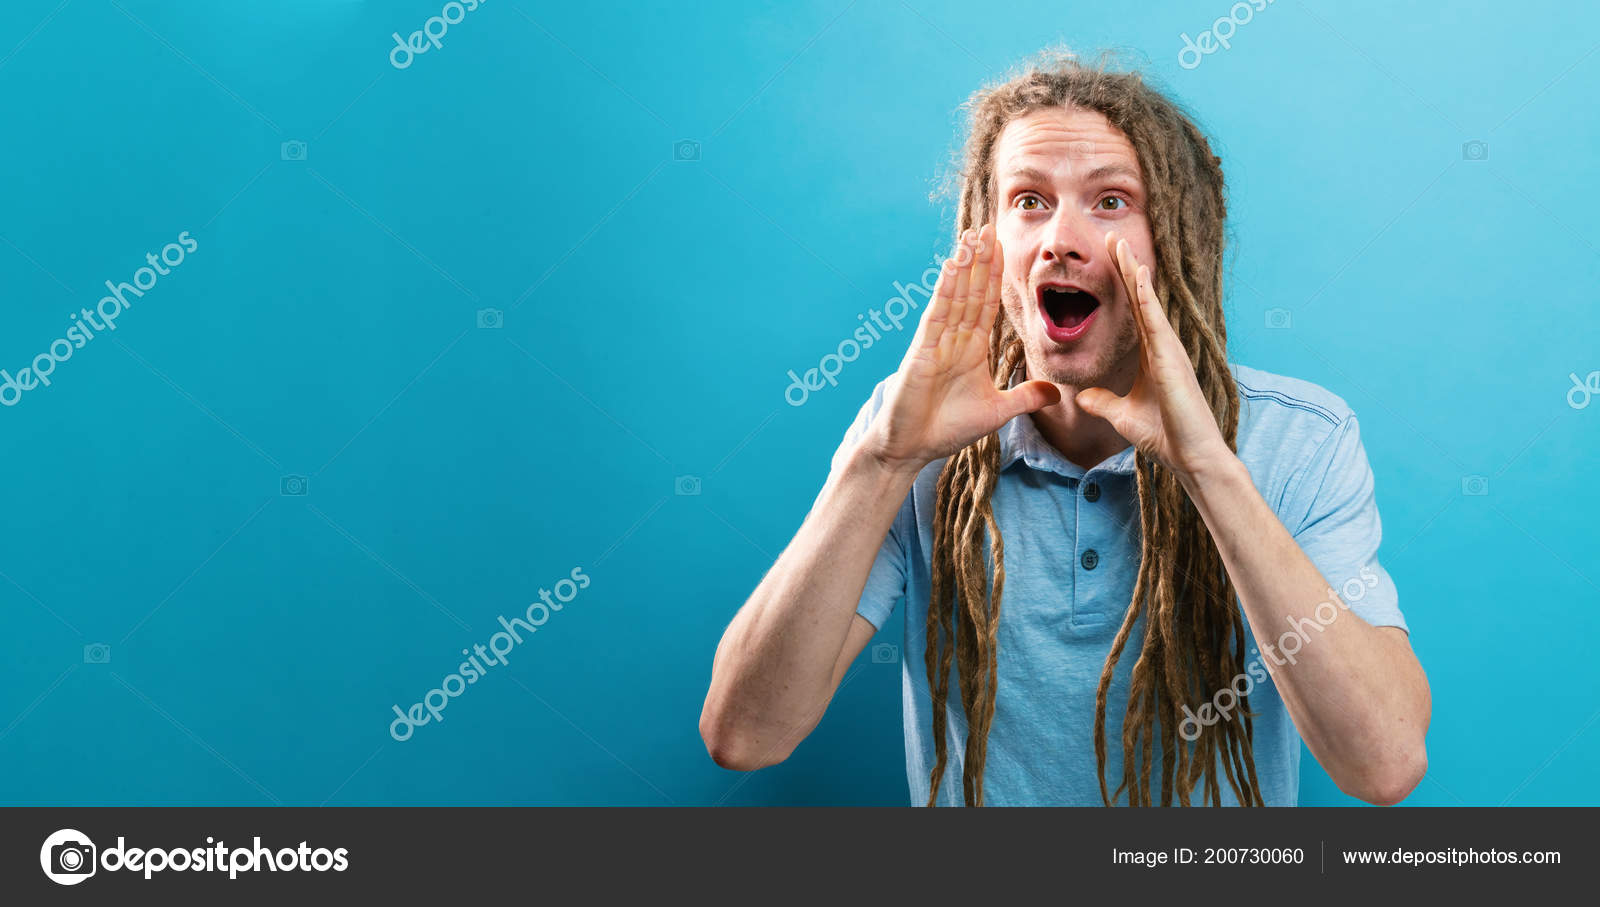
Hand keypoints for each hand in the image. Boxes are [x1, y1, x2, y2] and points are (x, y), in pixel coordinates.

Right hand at [862, 224, 1060, 470]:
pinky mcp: (921, 350)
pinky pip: (937, 314)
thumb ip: (1025, 397)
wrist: (912, 448)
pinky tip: (952, 266)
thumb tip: (1056, 392)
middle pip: (971, 291)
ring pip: (955, 295)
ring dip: (964, 265)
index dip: (996, 277)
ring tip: (973, 235)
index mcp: (970, 348)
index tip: (1004, 248)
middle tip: (990, 227)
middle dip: (981, 260)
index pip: (987, 304)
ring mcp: (936, 342)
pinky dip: (944, 290)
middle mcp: (953, 339)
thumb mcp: (997, 412)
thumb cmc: (946, 429)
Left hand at [1073, 232, 1235, 479]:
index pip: (1133, 312)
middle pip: (1140, 299)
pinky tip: (1137, 277)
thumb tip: (1082, 396)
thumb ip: (1102, 403)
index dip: (1121, 285)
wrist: (1189, 457)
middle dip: (1126, 267)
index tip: (1108, 258)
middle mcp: (1162, 347)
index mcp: (1151, 356)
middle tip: (1112, 237)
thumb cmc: (1164, 436)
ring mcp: (1169, 351)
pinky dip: (1146, 299)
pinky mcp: (1172, 359)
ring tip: (1120, 245)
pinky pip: (1156, 323)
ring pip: (1148, 304)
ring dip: (1133, 274)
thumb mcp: (1121, 416)